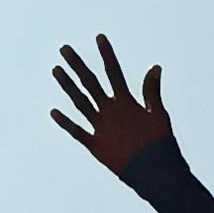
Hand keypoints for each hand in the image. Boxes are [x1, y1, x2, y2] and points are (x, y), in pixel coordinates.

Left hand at [50, 33, 171, 172]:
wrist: (156, 174)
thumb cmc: (160, 145)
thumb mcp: (159, 115)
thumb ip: (152, 91)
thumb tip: (155, 67)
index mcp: (126, 103)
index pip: (114, 72)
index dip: (106, 54)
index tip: (99, 38)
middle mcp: (110, 112)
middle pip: (90, 83)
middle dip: (77, 64)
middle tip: (64, 49)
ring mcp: (101, 128)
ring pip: (80, 102)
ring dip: (67, 86)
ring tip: (56, 70)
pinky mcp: (96, 146)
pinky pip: (77, 132)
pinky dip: (65, 122)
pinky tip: (53, 111)